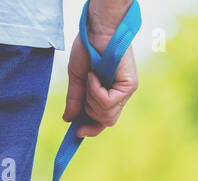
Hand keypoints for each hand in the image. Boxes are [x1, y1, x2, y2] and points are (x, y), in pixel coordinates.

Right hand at [62, 3, 138, 136]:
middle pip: (106, 121)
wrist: (95, 31)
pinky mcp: (129, 85)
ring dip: (91, 99)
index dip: (92, 130)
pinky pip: (108, 102)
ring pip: (106, 114)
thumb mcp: (77, 79)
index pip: (104, 120)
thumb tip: (68, 120)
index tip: (77, 133)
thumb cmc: (87, 49)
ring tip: (91, 78)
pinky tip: (94, 76)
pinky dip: (95, 91)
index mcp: (110, 94)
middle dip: (90, 112)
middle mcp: (121, 95)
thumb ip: (75, 100)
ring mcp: (126, 91)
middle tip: (85, 90)